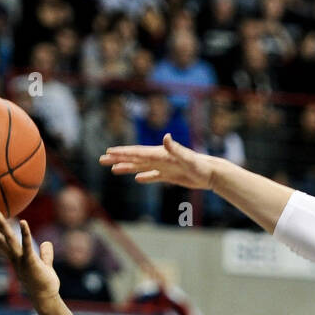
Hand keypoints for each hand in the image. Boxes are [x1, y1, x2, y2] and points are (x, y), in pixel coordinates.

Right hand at [0, 211, 59, 307]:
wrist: (46, 299)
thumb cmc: (44, 285)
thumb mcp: (45, 266)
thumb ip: (45, 254)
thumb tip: (46, 243)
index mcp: (17, 258)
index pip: (4, 243)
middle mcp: (16, 258)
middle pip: (1, 241)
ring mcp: (22, 260)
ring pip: (10, 240)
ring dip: (2, 226)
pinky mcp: (30, 262)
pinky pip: (27, 245)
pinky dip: (25, 233)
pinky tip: (23, 222)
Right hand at [100, 133, 215, 189]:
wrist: (212, 173)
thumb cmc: (200, 166)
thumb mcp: (187, 158)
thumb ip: (175, 148)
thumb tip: (165, 136)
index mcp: (160, 154)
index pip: (137, 152)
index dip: (122, 152)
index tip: (108, 152)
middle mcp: (160, 158)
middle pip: (135, 158)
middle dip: (118, 158)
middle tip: (101, 159)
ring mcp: (164, 167)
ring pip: (141, 167)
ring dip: (126, 167)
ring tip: (112, 169)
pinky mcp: (170, 175)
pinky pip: (154, 176)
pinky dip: (145, 177)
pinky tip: (137, 179)